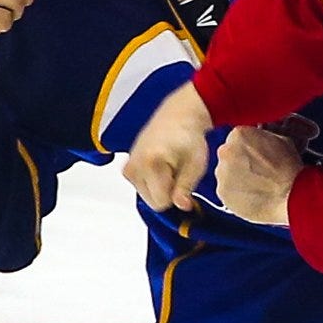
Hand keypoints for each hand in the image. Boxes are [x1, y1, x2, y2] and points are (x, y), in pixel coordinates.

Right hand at [122, 84, 215, 214]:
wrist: (176, 116)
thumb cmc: (189, 138)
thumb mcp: (195, 164)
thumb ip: (186, 187)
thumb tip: (182, 206)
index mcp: (150, 164)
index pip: (161, 203)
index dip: (177, 197)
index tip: (184, 180)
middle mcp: (133, 167)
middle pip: (153, 202)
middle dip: (168, 192)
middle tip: (178, 172)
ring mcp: (128, 168)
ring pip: (147, 196)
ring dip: (161, 187)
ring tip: (171, 166)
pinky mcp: (126, 169)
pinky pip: (143, 188)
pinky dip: (153, 182)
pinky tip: (162, 165)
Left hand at [212, 126, 302, 225]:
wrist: (289, 196)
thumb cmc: (288, 170)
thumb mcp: (282, 141)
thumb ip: (263, 137)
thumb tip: (261, 140)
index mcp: (239, 134)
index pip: (237, 137)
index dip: (248, 146)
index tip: (255, 153)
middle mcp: (226, 151)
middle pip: (228, 154)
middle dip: (239, 160)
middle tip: (256, 170)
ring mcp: (222, 172)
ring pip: (226, 172)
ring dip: (236, 177)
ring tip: (256, 184)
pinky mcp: (222, 192)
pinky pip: (226, 190)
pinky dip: (236, 193)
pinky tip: (252, 194)